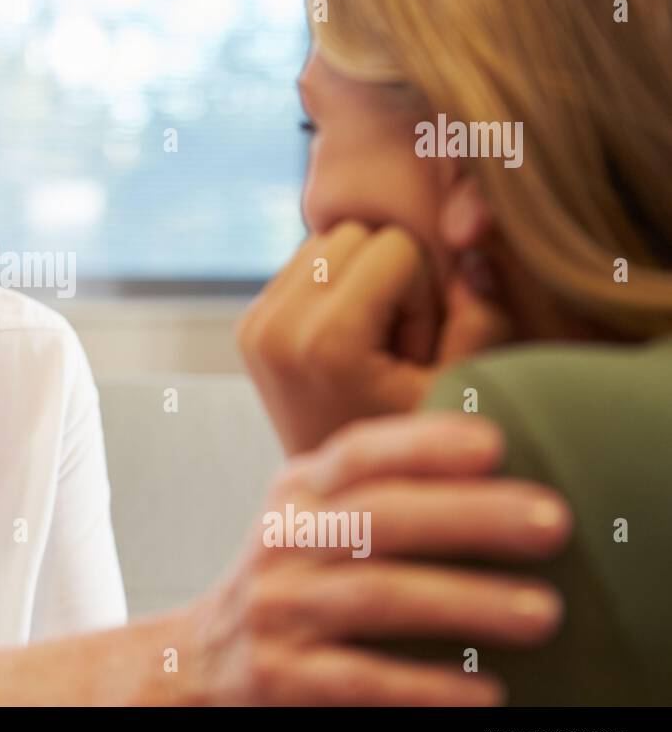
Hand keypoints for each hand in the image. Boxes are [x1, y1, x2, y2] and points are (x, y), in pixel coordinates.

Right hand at [177, 412, 569, 705]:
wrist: (200, 661)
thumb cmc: (290, 584)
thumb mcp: (311, 520)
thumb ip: (374, 492)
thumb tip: (499, 463)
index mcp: (296, 494)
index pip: (357, 455)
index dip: (424, 445)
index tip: (496, 443)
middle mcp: (282, 543)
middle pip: (377, 518)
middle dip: (469, 516)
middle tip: (551, 523)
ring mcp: (276, 611)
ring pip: (375, 597)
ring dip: (464, 602)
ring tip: (541, 613)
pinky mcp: (278, 678)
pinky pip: (359, 680)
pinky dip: (425, 686)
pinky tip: (483, 691)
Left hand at [237, 221, 510, 454]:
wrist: (349, 496)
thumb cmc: (421, 447)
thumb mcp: (467, 387)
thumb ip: (482, 316)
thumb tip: (472, 246)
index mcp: (325, 341)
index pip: (396, 246)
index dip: (423, 294)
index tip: (414, 355)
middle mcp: (275, 328)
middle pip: (355, 235)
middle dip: (390, 279)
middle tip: (394, 350)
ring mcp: (254, 326)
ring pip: (328, 243)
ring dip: (363, 280)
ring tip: (373, 349)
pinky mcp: (249, 326)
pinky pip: (304, 264)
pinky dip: (336, 287)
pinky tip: (349, 345)